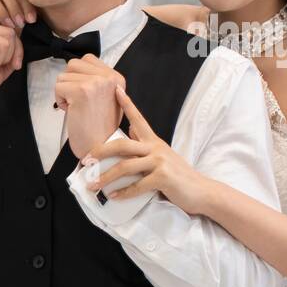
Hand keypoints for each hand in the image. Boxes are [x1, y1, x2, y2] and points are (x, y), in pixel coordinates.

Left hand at [55, 54, 124, 157]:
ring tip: (76, 106)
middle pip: (73, 64)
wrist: (101, 147)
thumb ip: (97, 81)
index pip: (88, 59)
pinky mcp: (81, 91)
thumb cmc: (100, 126)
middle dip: (70, 82)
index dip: (79, 76)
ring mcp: (96, 83)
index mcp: (116, 77)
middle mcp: (109, 77)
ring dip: (64, 91)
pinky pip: (58, 86)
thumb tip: (76, 68)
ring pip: (64, 75)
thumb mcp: (107, 97)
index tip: (85, 95)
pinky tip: (71, 111)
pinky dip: (60, 100)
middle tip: (78, 101)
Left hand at [84, 87, 212, 215]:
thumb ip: (145, 144)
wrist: (201, 191)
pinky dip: (123, 192)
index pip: (138, 118)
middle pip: (122, 145)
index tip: (115, 90)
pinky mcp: (163, 177)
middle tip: (85, 160)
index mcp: (154, 141)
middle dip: (100, 152)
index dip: (127, 104)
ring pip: (125, 167)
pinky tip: (113, 196)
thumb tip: (128, 130)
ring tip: (92, 185)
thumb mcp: (162, 156)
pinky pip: (137, 185)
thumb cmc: (178, 176)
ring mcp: (160, 162)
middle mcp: (156, 148)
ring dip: (106, 177)